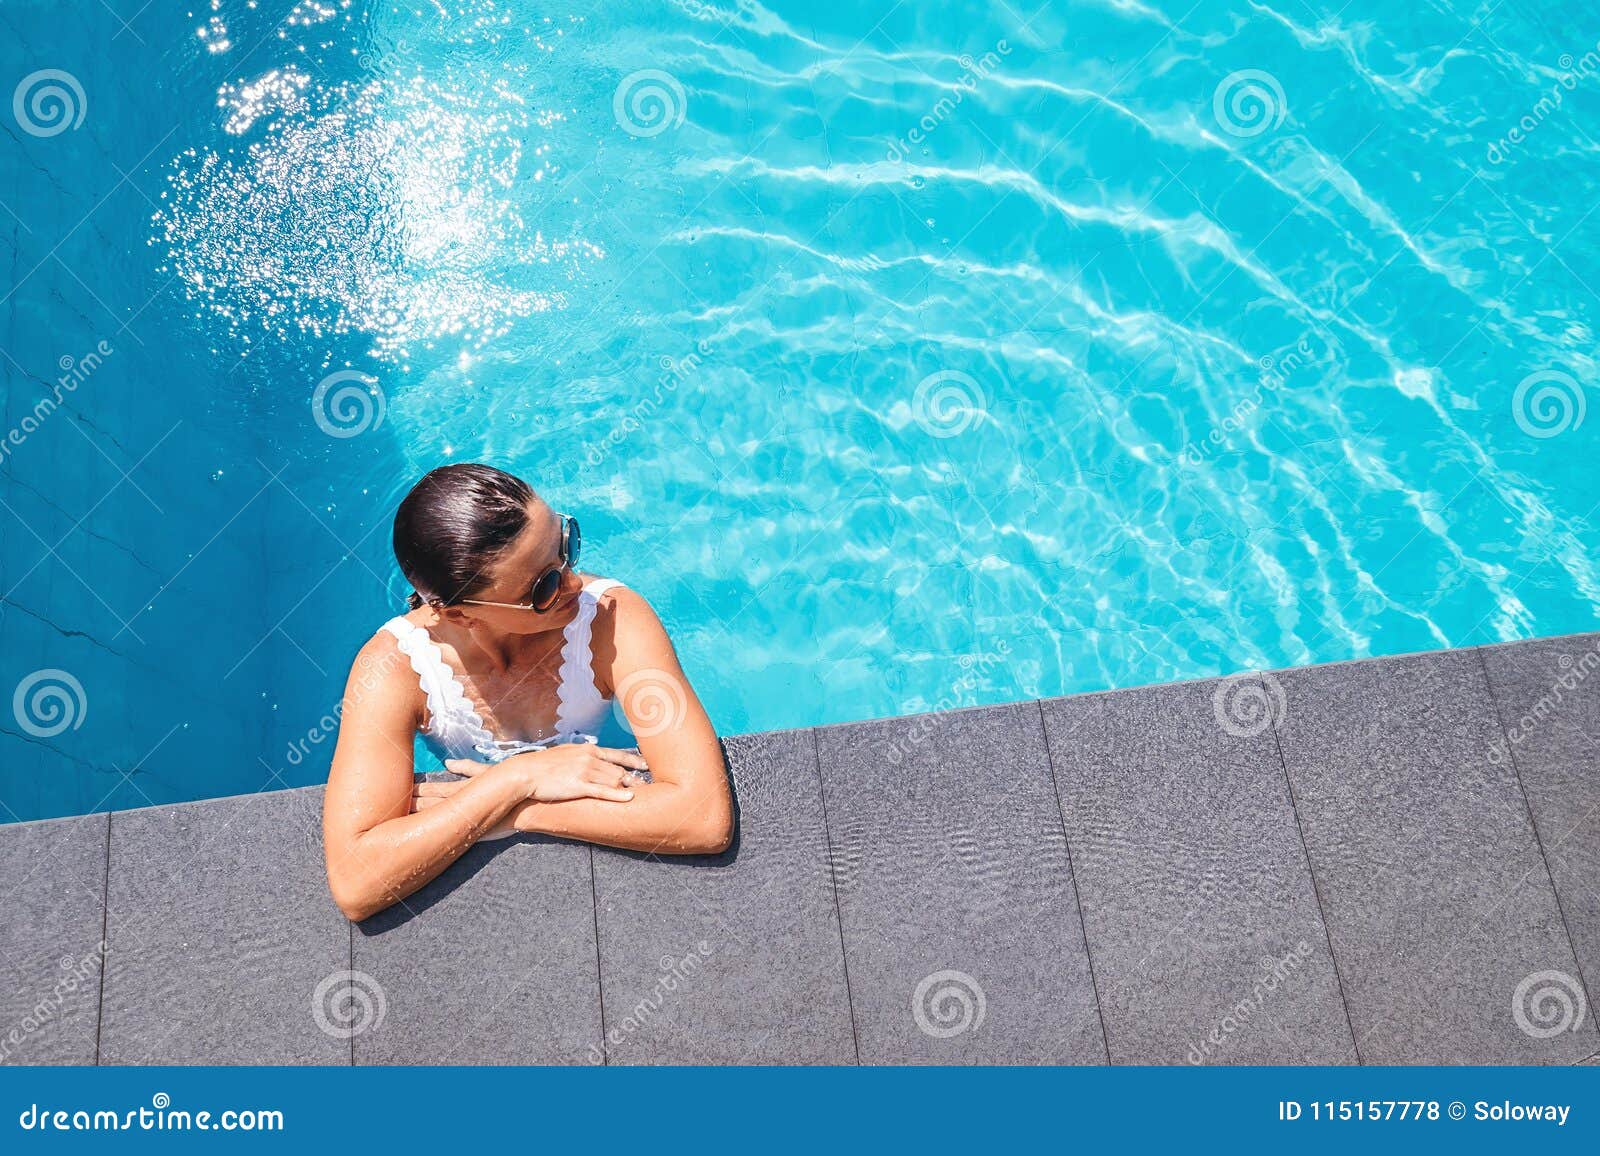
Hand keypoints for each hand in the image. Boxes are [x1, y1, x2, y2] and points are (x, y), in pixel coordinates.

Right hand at [446, 745, 646, 803]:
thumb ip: (580, 755)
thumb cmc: (542, 765)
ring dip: (629, 787)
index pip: (616, 754)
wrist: (525, 772)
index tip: (646, 764)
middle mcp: (590, 758)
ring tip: (645, 793)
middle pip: (618, 769)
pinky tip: (630, 798)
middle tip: (650, 783)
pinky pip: (603, 791)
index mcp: (587, 750)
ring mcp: (585, 771)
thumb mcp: (565, 754)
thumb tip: (590, 756)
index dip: (633, 760)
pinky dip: (618, 795)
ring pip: (614, 780)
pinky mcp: (579, 786)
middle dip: (635, 777)